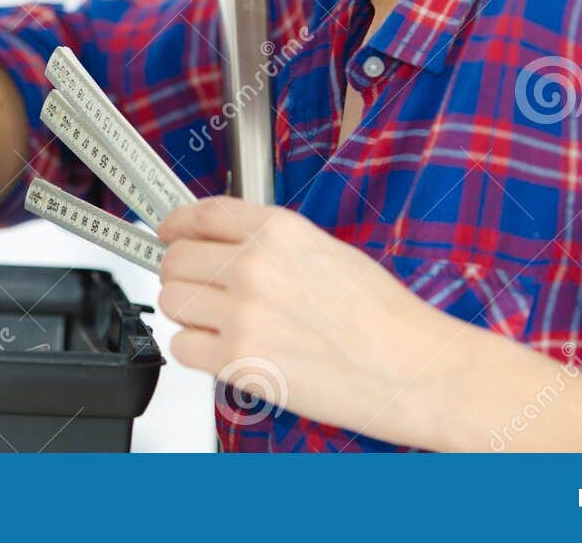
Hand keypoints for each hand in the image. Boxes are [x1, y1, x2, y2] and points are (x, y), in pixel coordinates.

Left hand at [156, 196, 480, 448]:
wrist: (411, 368)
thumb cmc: (384, 317)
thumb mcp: (326, 251)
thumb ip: (270, 243)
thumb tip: (226, 244)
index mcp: (278, 230)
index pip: (200, 214)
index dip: (176, 224)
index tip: (169, 232)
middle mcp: (254, 266)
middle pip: (176, 258)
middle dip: (180, 273)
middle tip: (197, 287)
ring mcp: (242, 313)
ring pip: (172, 301)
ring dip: (186, 312)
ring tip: (216, 322)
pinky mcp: (239, 360)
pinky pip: (181, 348)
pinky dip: (194, 350)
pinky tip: (221, 350)